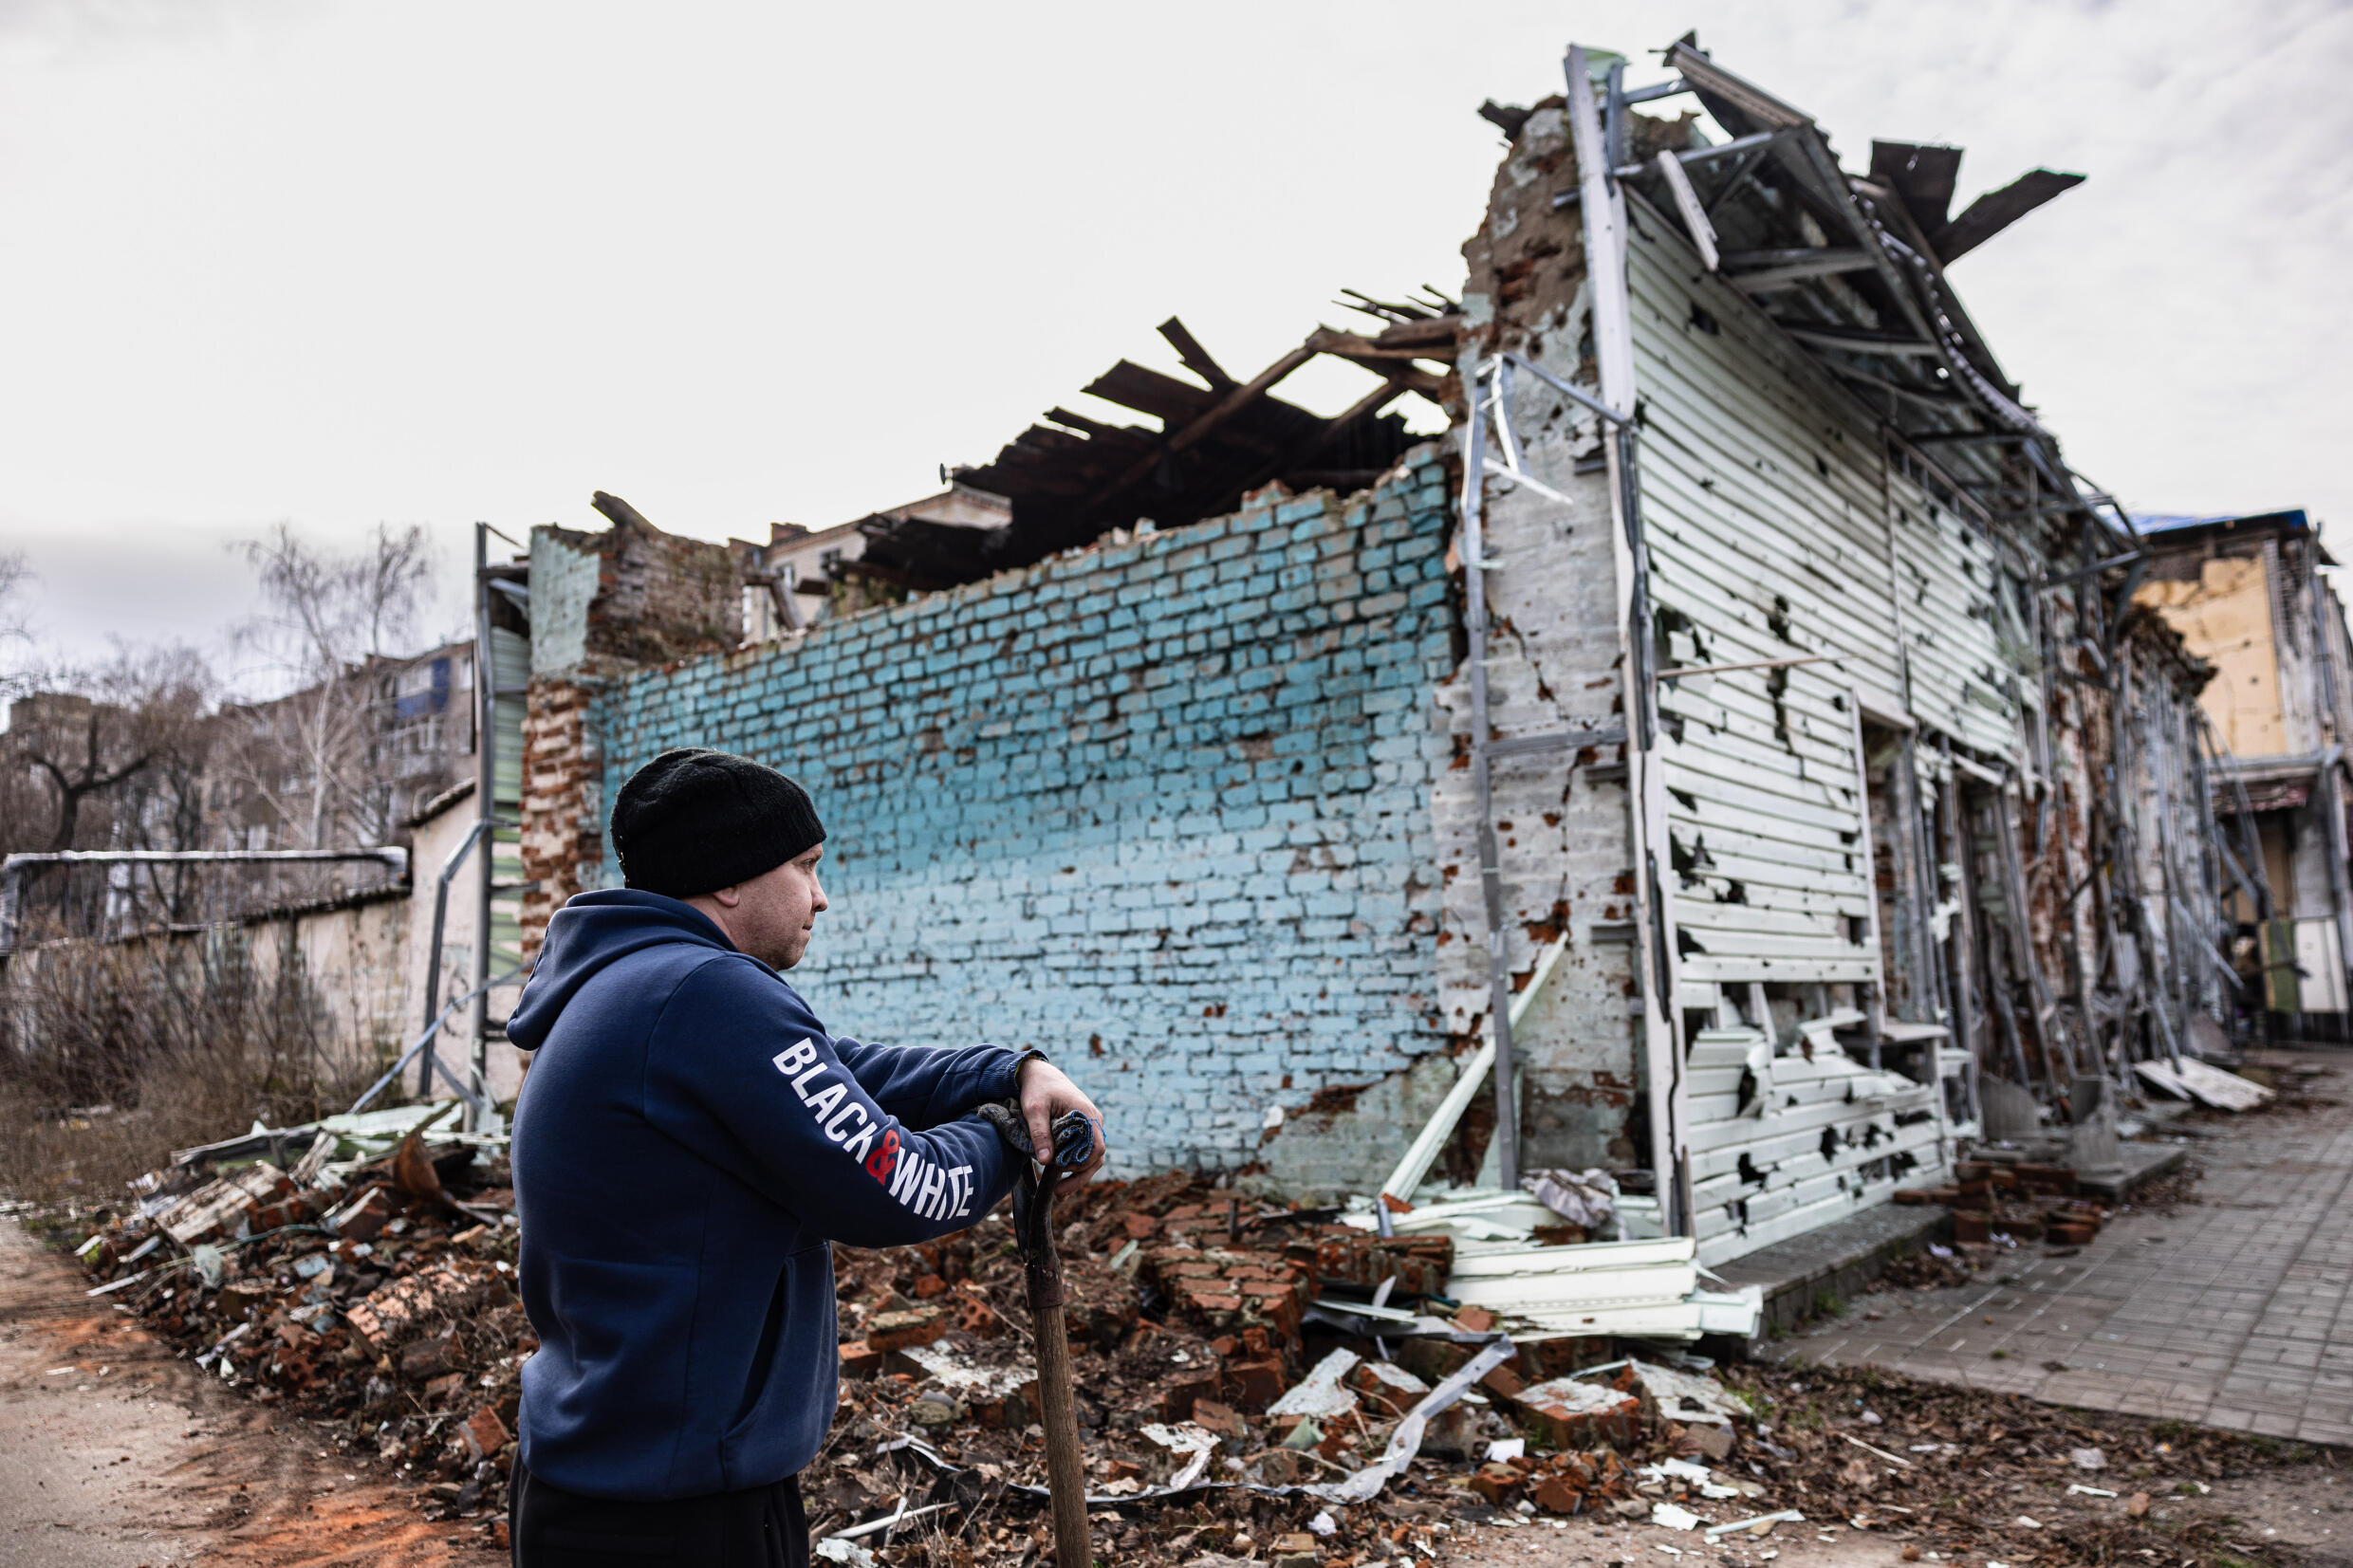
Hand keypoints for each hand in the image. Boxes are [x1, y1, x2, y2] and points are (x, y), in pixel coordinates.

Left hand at [1017, 1056, 1105, 1184]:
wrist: (1040, 1075)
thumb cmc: (1038, 1089)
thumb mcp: (1034, 1109)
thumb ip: (1040, 1134)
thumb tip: (1045, 1161)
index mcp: (1087, 1114)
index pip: (1097, 1146)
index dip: (1082, 1163)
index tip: (1061, 1169)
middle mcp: (1094, 1121)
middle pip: (1096, 1157)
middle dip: (1079, 1177)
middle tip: (1059, 1193)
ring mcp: (1090, 1127)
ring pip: (1092, 1158)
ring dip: (1078, 1176)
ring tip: (1059, 1192)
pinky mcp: (1083, 1131)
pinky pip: (1084, 1153)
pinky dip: (1075, 1168)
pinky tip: (1061, 1182)